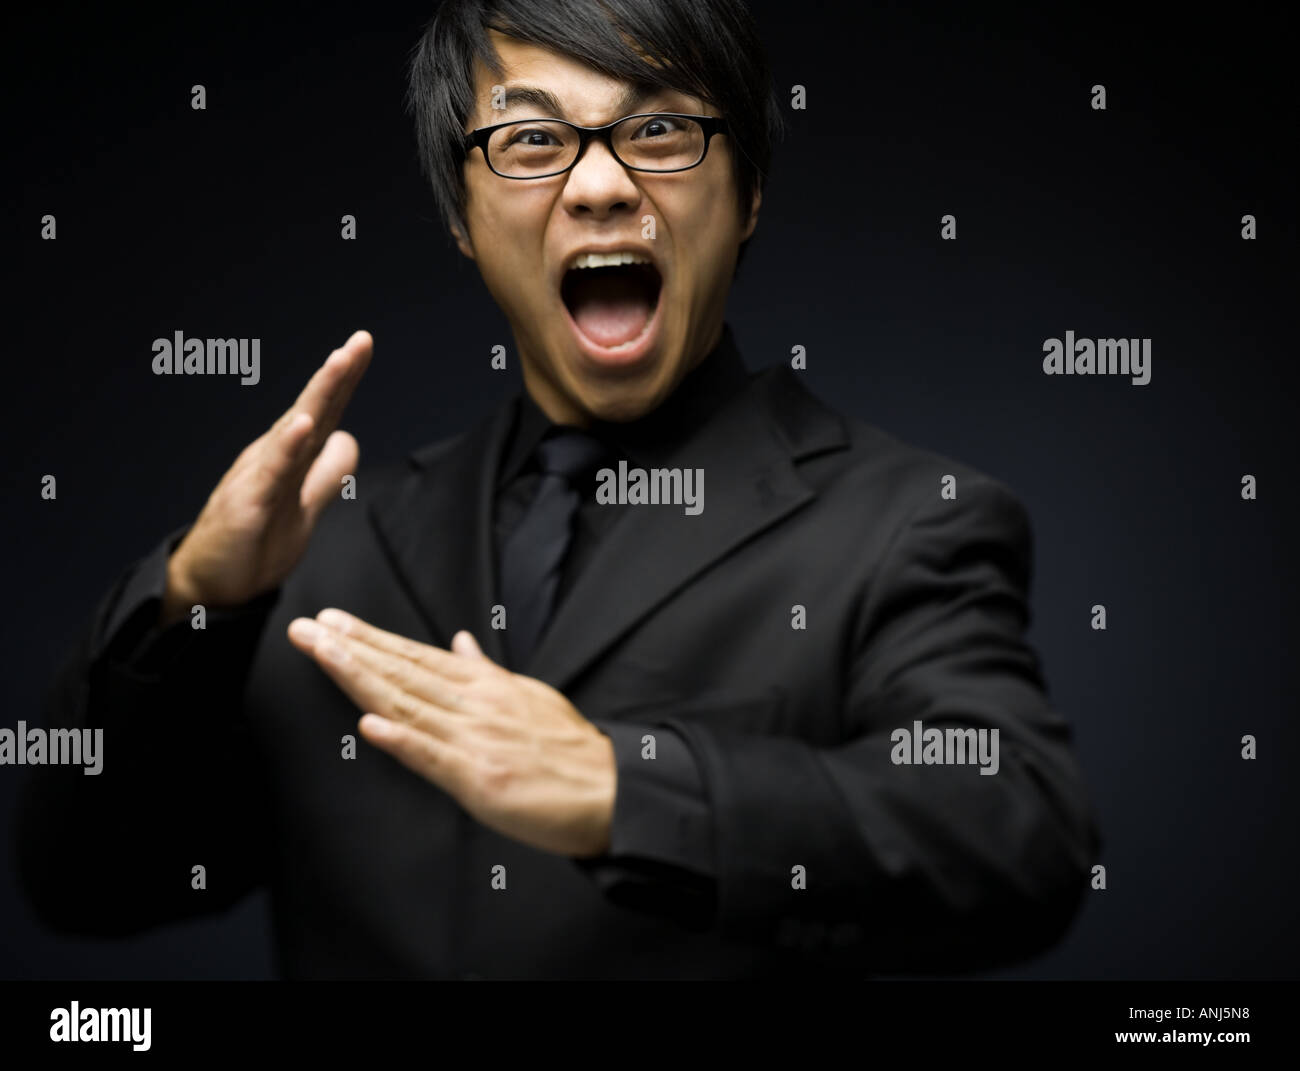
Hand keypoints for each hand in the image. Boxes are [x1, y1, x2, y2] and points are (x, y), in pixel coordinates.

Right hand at [162, 331, 372, 623]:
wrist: (209, 585)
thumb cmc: (254, 544)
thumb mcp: (303, 507)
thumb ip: (326, 475)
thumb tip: (349, 439)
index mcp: (290, 458)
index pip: (323, 413)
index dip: (343, 382)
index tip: (362, 345)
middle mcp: (272, 458)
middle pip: (311, 410)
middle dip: (336, 375)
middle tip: (360, 341)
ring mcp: (258, 479)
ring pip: (293, 432)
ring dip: (317, 396)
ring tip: (338, 363)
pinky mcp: (247, 507)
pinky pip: (271, 475)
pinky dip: (286, 448)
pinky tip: (302, 425)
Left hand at [286, 609, 616, 857]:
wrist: (612, 790)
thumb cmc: (569, 749)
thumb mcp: (528, 696)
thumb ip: (487, 671)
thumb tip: (459, 643)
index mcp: (484, 686)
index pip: (415, 656)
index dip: (370, 639)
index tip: (332, 622)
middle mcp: (474, 705)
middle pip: (402, 673)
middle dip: (350, 649)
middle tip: (307, 629)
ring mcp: (475, 740)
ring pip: (409, 705)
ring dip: (363, 679)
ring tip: (326, 655)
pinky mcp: (481, 779)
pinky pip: (435, 758)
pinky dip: (403, 740)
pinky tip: (371, 725)